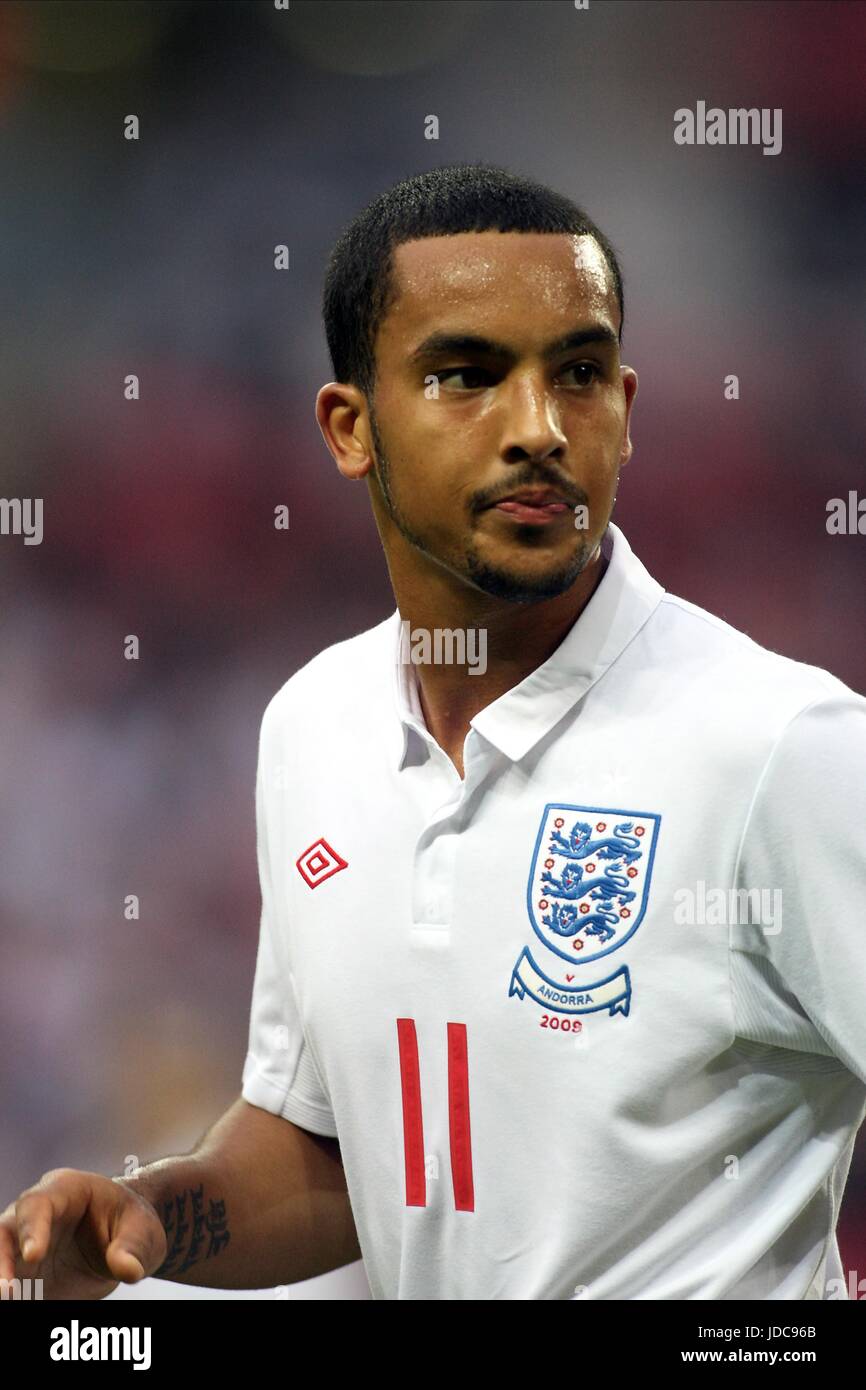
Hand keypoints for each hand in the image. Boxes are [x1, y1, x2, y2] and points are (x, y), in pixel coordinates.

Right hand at [0, 1168, 166, 1300]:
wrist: (128, 1243)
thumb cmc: (133, 1225)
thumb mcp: (143, 1231)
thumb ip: (133, 1247)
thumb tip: (129, 1269)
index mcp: (65, 1190)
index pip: (39, 1203)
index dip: (32, 1228)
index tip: (33, 1255)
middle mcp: (37, 1214)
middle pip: (6, 1230)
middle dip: (2, 1259)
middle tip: (6, 1291)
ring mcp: (27, 1243)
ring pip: (2, 1255)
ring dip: (1, 1277)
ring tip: (9, 1300)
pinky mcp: (26, 1272)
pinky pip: (11, 1282)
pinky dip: (12, 1293)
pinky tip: (20, 1304)